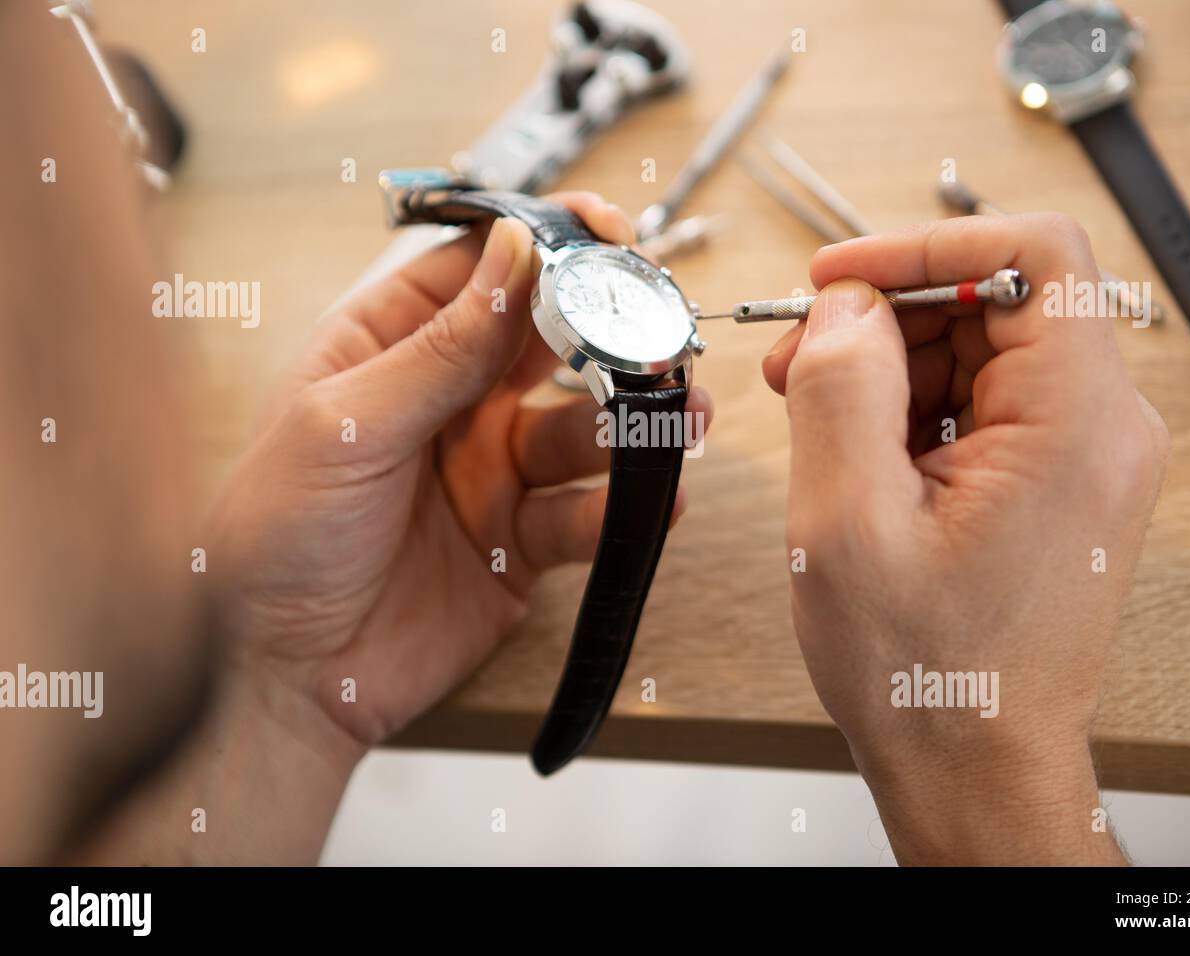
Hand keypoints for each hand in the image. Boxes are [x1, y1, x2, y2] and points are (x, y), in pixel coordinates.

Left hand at [72, 193, 714, 863]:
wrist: (280, 674)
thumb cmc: (275, 537)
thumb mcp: (351, 421)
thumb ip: (444, 343)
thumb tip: (516, 250)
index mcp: (390, 349)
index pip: (481, 272)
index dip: (547, 245)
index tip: (608, 232)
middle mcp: (449, 402)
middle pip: (550, 342)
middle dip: (611, 331)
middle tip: (661, 332)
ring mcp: (489, 471)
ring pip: (583, 427)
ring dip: (635, 422)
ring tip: (678, 419)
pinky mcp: (520, 542)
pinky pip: (585, 513)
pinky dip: (624, 507)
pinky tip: (656, 502)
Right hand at [762, 214, 1167, 864]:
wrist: (973, 767)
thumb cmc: (927, 675)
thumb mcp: (845, 521)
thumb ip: (838, 385)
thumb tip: (844, 307)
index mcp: (1075, 425)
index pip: (1034, 254)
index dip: (925, 243)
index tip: (841, 278)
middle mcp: (1101, 431)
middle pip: (997, 300)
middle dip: (887, 315)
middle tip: (798, 356)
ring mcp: (1082, 458)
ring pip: (980, 352)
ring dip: (888, 366)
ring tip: (812, 416)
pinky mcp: (1054, 483)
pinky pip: (980, 406)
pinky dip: (909, 411)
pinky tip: (853, 454)